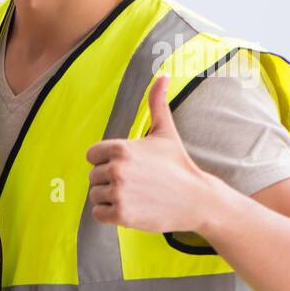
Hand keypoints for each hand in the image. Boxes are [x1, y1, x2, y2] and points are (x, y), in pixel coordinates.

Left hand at [85, 73, 218, 233]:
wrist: (197, 199)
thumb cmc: (178, 164)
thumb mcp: (166, 132)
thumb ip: (157, 103)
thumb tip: (162, 75)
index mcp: (121, 148)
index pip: (92, 156)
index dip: (106, 161)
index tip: (128, 166)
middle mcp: (117, 169)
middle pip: (93, 176)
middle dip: (109, 180)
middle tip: (136, 183)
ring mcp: (118, 192)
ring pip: (94, 195)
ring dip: (109, 198)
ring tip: (134, 195)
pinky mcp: (121, 215)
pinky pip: (97, 214)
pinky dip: (109, 214)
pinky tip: (130, 208)